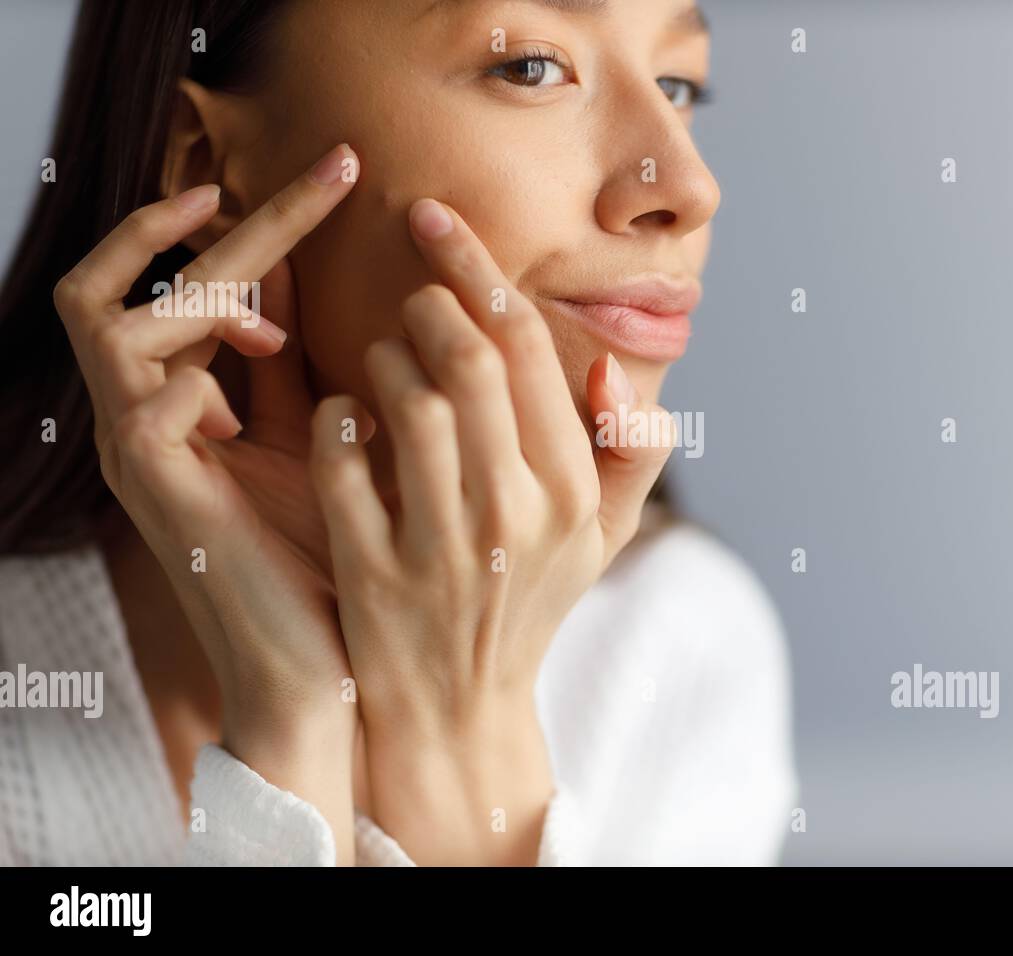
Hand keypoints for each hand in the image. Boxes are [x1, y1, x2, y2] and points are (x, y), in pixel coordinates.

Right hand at [54, 144, 361, 861]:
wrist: (325, 666)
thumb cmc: (337, 562)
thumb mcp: (329, 449)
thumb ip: (312, 377)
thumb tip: (332, 296)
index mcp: (194, 404)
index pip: (194, 283)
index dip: (257, 221)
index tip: (340, 174)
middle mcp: (152, 418)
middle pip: (136, 280)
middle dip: (233, 224)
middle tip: (326, 180)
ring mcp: (141, 452)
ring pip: (100, 317)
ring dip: (192, 291)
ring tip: (270, 325)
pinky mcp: (152, 491)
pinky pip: (135, 402)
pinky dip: (195, 372)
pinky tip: (266, 374)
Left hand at [308, 198, 676, 863]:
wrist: (458, 709)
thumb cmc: (532, 603)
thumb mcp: (605, 536)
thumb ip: (632, 452)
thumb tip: (610, 373)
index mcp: (571, 489)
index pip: (523, 345)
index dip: (475, 267)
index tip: (435, 220)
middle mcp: (512, 510)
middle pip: (461, 354)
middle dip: (423, 299)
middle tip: (409, 293)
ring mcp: (439, 543)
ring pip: (399, 397)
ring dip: (378, 354)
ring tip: (379, 356)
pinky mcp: (371, 569)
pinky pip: (338, 460)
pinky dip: (332, 421)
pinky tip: (340, 418)